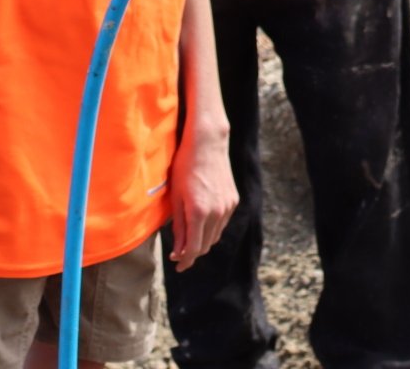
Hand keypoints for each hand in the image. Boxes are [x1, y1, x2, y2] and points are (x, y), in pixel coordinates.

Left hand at [166, 120, 235, 271]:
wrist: (207, 143)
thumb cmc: (185, 167)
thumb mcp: (176, 198)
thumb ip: (178, 226)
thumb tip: (178, 251)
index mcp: (199, 212)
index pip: (194, 248)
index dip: (185, 261)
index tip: (177, 266)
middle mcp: (217, 212)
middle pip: (206, 245)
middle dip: (193, 253)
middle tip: (179, 255)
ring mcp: (228, 206)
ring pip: (216, 236)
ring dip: (203, 242)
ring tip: (189, 240)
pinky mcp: (233, 199)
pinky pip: (222, 223)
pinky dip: (212, 229)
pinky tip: (202, 224)